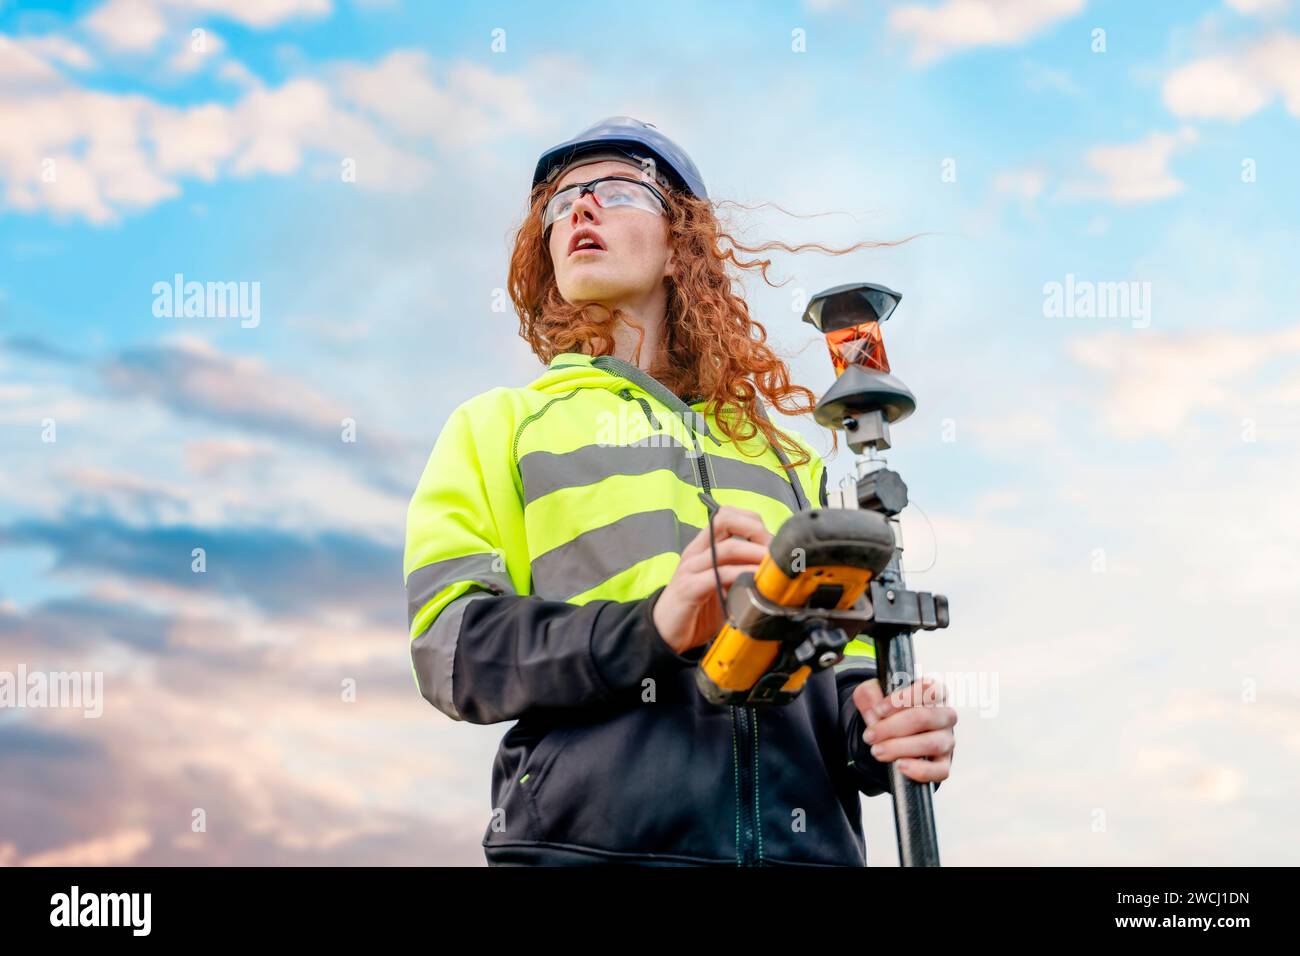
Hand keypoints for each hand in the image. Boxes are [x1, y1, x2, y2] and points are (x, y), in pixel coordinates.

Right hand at [652, 506, 771, 654]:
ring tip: (771, 567)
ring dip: (756, 554)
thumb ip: (740, 571)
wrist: (665, 633)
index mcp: (703, 547)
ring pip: (728, 547)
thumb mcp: (723, 585)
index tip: (771, 541)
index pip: (728, 515)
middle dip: (756, 530)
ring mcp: (691, 568)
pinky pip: (719, 575)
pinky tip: (755, 583)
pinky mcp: (689, 589)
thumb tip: (773, 568)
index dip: (753, 522)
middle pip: (726, 519)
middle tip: (773, 551)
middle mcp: (696, 552)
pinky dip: (742, 575)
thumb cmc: (697, 608)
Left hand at [852, 675, 956, 784]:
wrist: (889, 736)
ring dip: (900, 748)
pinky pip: (940, 770)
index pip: (927, 689)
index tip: (879, 710)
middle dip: (892, 727)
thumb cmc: (887, 711)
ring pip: (932, 743)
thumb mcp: (873, 696)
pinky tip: (900, 766)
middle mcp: (944, 716)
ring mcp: (946, 740)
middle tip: (870, 736)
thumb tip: (874, 711)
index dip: (903, 699)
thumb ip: (869, 695)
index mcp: (932, 693)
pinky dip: (920, 770)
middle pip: (925, 717)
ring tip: (877, 751)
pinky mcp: (944, 764)